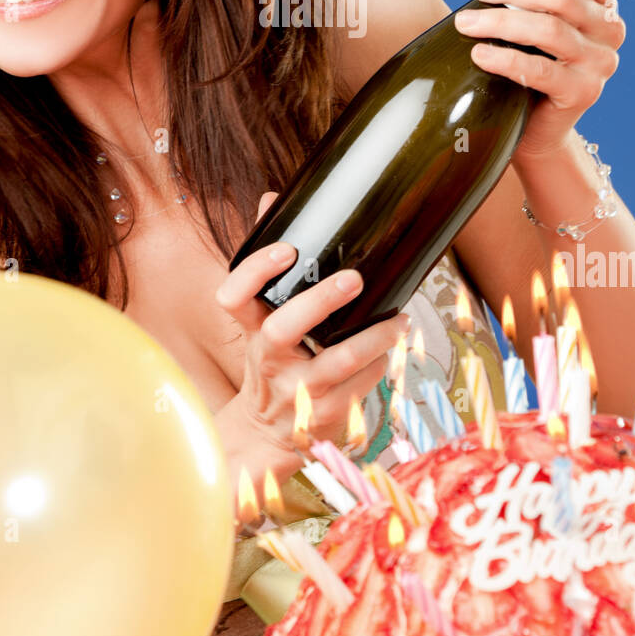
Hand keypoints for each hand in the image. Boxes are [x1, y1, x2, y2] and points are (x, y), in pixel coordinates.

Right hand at [215, 193, 408, 475]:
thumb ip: (267, 266)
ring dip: (374, 337)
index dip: (256, 271)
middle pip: (285, 327)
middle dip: (321, 300)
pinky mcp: (324, 417)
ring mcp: (296, 393)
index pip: (234, 296)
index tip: (287, 250)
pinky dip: (379, 365)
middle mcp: (268, 361)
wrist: (264, 436)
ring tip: (400, 319)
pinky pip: (360, 387)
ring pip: (337, 363)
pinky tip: (390, 349)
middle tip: (355, 278)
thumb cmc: (271, 362)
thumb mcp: (259, 319)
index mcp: (250, 331)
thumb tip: (272, 199)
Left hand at [453, 0, 625, 162]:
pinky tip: (479, 54)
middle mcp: (609, 33)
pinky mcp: (582, 94)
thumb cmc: (530, 59)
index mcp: (602, 6)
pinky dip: (505, 58)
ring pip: (549, 31)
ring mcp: (599, 65)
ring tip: (466, 23)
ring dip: (500, 23)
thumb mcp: (525, 15)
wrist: (533, 123)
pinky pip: (541, 71)